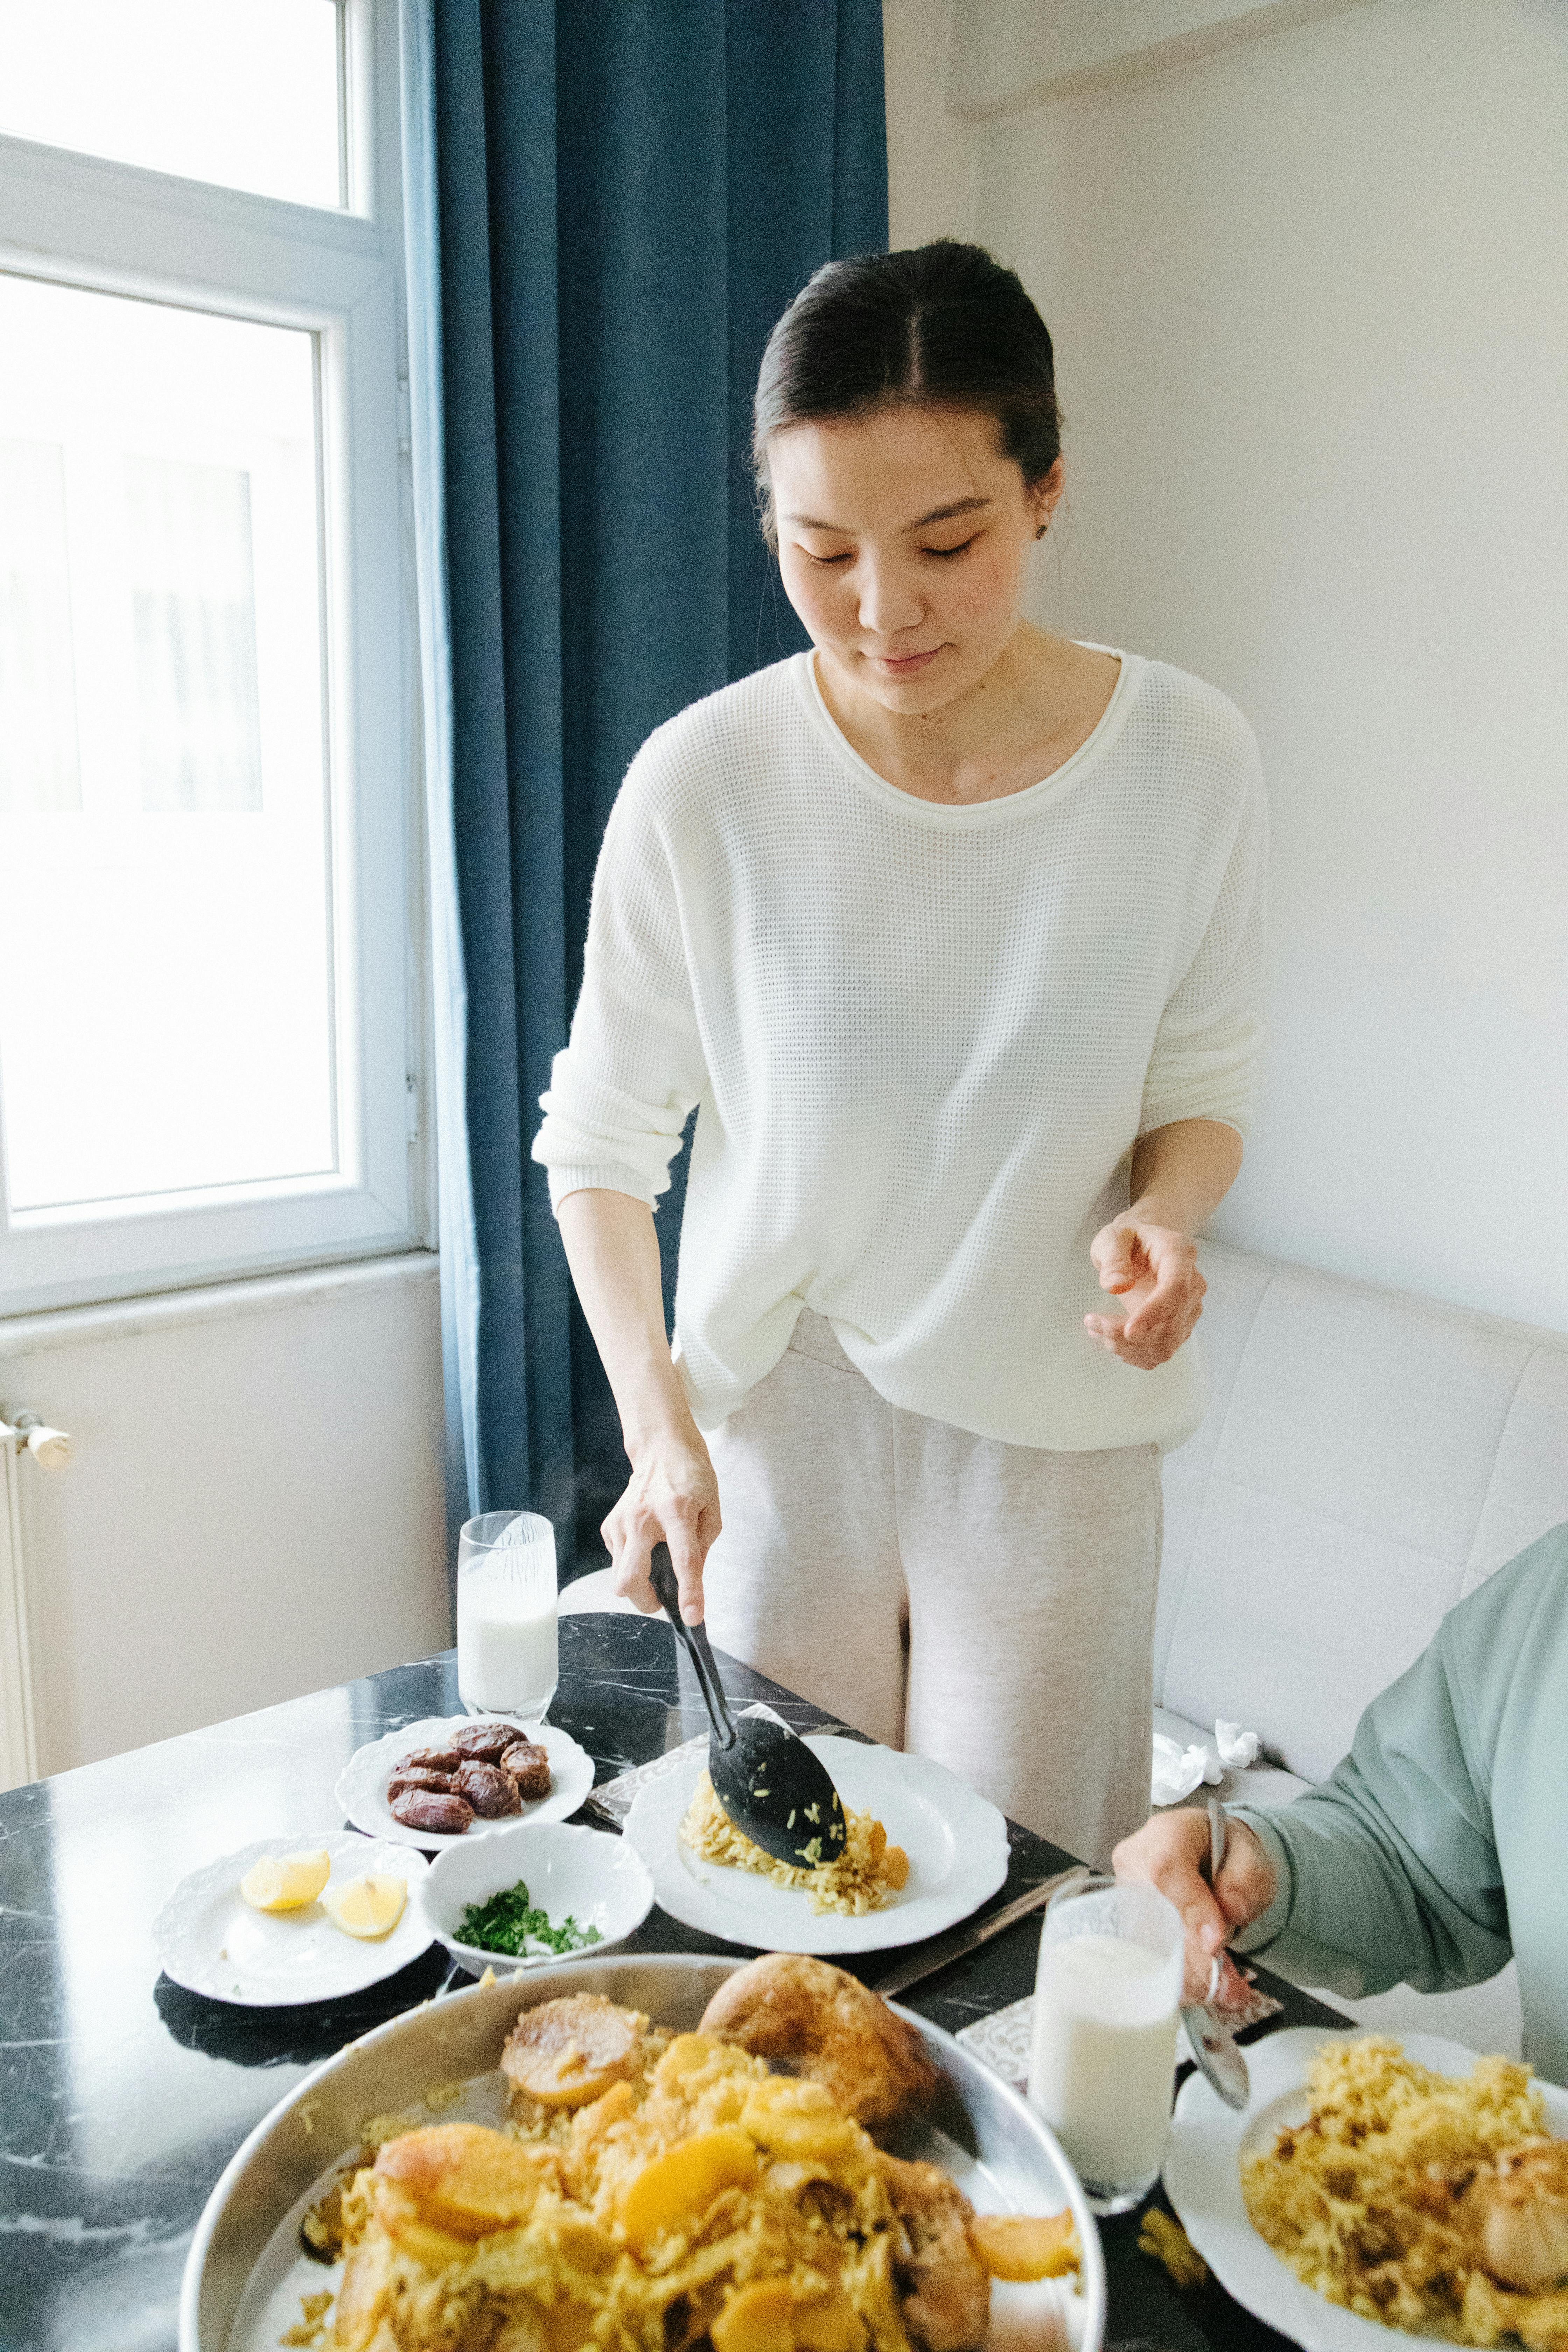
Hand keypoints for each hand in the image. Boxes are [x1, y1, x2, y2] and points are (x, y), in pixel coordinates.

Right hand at [602, 1425, 720, 1624]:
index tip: (692, 1617)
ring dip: (638, 1584)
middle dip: (645, 1601)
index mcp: (678, 1511)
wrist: (662, 1449)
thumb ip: (703, 1547)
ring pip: (619, 1575)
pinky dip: (630, 1565)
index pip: (684, 1560)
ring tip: (656, 1569)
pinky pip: (617, 1561)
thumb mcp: (711, 1510)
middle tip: (661, 1600)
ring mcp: (622, 1521)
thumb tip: (690, 1582)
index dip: (689, 1593)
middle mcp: (644, 1517)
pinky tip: (645, 1548)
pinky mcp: (610, 1525)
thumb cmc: (692, 1478)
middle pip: (632, 1577)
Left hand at [1085, 1216, 1205, 1367]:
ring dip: (1127, 1348)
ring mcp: (1190, 1309)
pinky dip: (1134, 1354)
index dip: (1154, 1314)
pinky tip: (1110, 1340)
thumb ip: (1113, 1257)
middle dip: (1126, 1334)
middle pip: (1170, 1325)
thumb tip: (1116, 1286)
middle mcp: (1193, 1285)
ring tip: (1097, 1330)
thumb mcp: (1113, 1237)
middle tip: (1092, 1322)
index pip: (1176, 1290)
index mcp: (1180, 1254)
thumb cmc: (1128, 1240)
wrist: (1143, 1247)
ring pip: (1166, 1345)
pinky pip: (1160, 1352)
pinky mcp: (1180, 1328)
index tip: (1128, 1331)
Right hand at [1112, 1808, 1277, 2006]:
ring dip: (1189, 1977)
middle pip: (1153, 1914)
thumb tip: (1229, 1909)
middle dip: (1192, 1958)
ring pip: (1148, 1945)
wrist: (1214, 1859)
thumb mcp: (1253, 1857)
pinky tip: (1209, 1991)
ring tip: (1228, 1993)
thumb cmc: (1229, 1855)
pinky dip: (1181, 1982)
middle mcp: (1135, 1863)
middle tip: (1229, 1987)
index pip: (1166, 1869)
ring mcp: (1126, 1898)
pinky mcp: (1128, 1928)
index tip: (1216, 1943)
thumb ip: (1245, 1879)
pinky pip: (1149, 1962)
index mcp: (1166, 1833)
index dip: (1189, 1908)